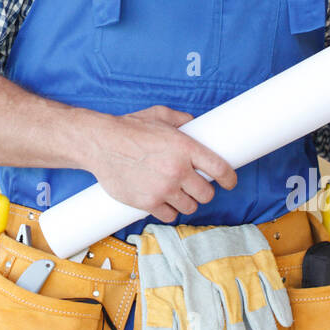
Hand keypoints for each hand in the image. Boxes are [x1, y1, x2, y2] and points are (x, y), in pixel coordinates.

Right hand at [87, 105, 236, 223]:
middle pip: (206, 193)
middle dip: (203, 190)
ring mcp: (163, 189)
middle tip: (195, 185)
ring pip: (190, 207)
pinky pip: (170, 215)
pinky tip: (164, 201)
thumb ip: (181, 120)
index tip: (230, 182)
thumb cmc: (128, 128)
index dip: (229, 178)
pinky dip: (169, 210)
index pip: (219, 168)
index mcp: (185, 147)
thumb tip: (195, 123)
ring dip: (187, 202)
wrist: (100, 143)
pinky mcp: (148, 202)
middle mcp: (177, 170)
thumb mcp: (159, 115)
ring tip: (178, 193)